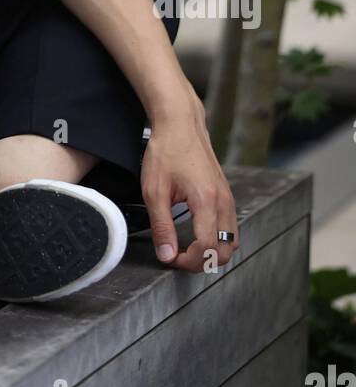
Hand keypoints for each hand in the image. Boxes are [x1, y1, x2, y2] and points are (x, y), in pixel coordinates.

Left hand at [140, 102, 239, 272]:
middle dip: (202, 262)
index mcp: (207, 201)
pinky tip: (197, 235)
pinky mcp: (226, 195)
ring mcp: (228, 198)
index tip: (170, 257)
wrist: (180, 124)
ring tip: (187, 249)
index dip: (188, 261)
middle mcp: (223, 202)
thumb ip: (162, 226)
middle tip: (178, 257)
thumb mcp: (154, 190)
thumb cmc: (167, 151)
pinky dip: (217, 240)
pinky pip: (230, 228)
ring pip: (232, 242)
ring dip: (212, 253)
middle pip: (225, 252)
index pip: (207, 248)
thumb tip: (167, 255)